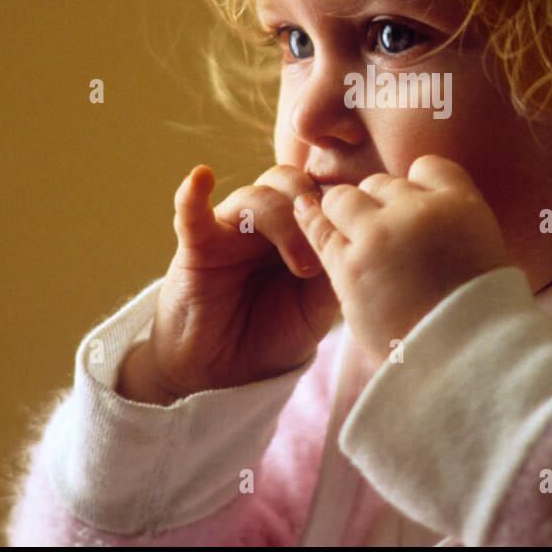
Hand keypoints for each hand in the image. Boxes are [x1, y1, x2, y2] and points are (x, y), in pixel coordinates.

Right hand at [117, 163, 340, 403]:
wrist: (225, 374)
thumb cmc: (274, 336)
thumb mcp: (317, 309)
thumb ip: (334, 274)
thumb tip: (357, 241)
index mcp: (298, 229)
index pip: (320, 191)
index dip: (339, 201)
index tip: (360, 228)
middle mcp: (265, 223)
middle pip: (290, 181)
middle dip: (313, 205)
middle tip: (326, 249)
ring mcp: (230, 231)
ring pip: (255, 196)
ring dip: (283, 221)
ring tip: (302, 267)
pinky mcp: (197, 246)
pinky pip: (191, 212)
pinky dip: (193, 193)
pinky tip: (202, 177)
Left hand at [292, 154, 511, 362]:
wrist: (464, 361)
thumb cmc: (479, 316)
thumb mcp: (486, 254)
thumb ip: (454, 225)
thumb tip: (423, 213)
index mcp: (461, 203)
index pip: (426, 168)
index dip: (415, 188)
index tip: (414, 212)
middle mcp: (419, 210)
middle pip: (383, 183)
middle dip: (378, 203)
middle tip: (381, 235)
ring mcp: (382, 236)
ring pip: (345, 199)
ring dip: (343, 212)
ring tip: (346, 233)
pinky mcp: (350, 266)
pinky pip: (320, 229)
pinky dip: (314, 223)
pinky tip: (306, 216)